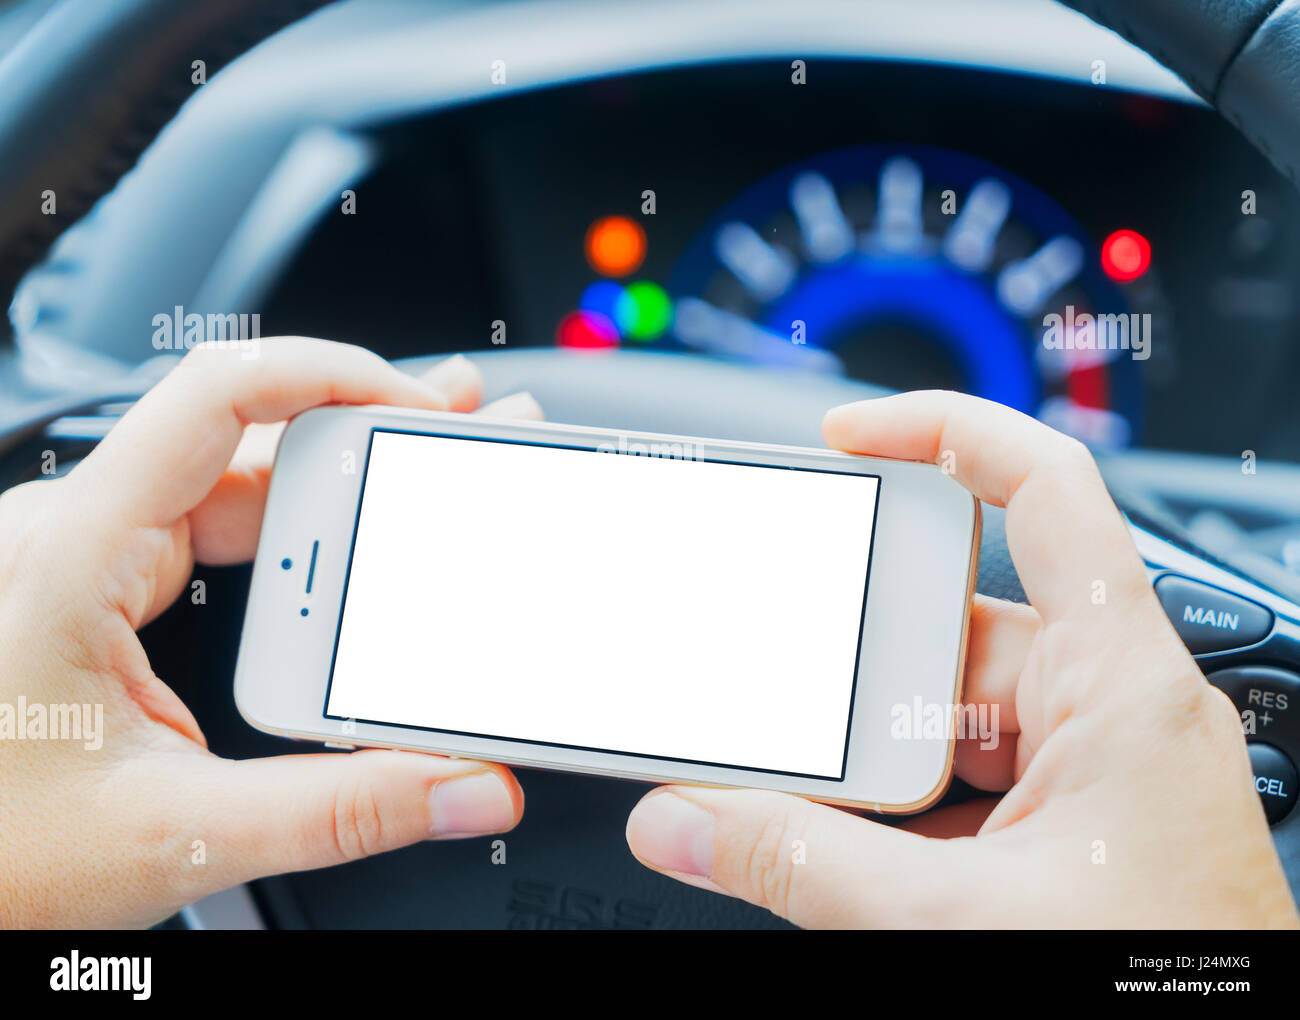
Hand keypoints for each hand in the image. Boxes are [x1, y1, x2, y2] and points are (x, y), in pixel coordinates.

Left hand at [0, 339, 539, 927]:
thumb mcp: (181, 835)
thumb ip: (342, 813)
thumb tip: (464, 783)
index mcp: (72, 557)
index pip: (213, 394)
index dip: (331, 373)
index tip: (420, 407)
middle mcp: (74, 532)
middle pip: (245, 433)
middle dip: (365, 430)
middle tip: (454, 440)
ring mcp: (88, 552)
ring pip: (232, 476)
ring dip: (334, 480)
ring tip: (424, 478)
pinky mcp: (105, 580)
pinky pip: (215, 521)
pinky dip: (294, 527)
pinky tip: (351, 539)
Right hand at [626, 390, 1298, 927]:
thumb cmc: (1173, 989)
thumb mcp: (959, 917)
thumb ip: (802, 867)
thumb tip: (685, 821)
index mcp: (1122, 685)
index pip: (1047, 491)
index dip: (945, 430)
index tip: (851, 435)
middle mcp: (1107, 711)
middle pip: (961, 624)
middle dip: (865, 654)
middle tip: (783, 669)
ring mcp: (1082, 775)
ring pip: (946, 719)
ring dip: (870, 752)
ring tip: (796, 773)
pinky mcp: (1058, 833)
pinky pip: (955, 786)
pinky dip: (892, 809)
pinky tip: (840, 836)